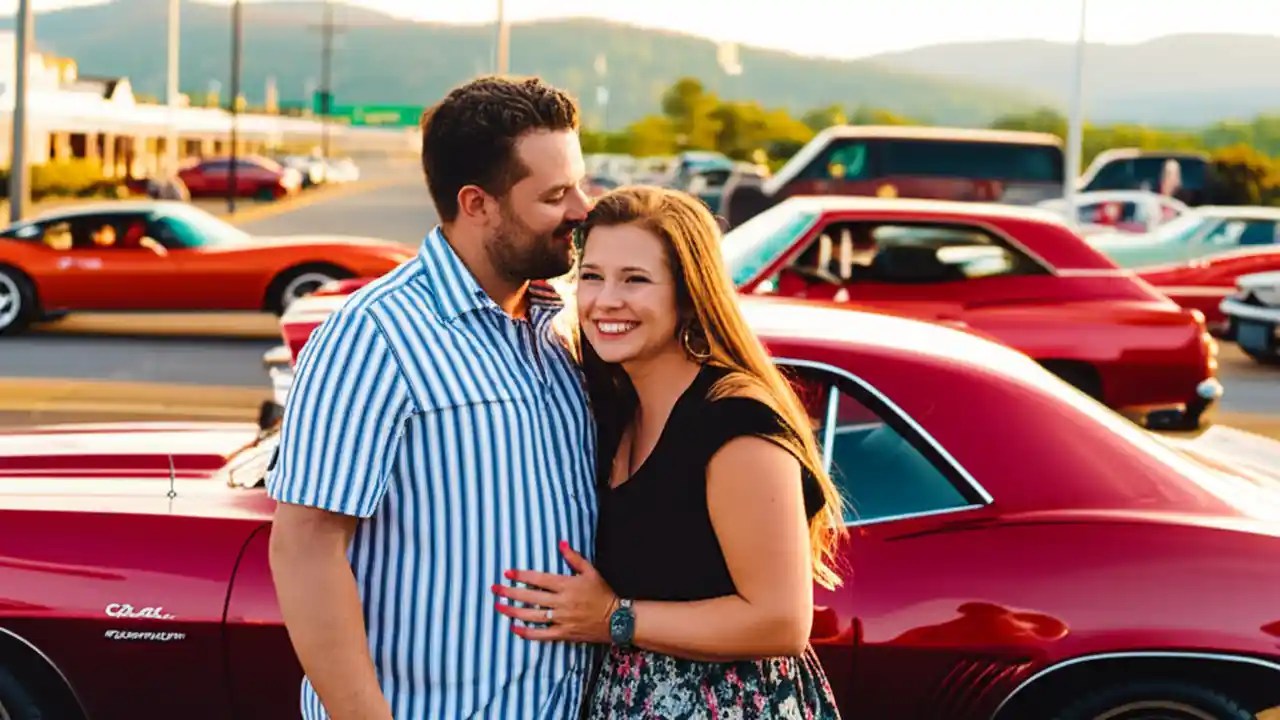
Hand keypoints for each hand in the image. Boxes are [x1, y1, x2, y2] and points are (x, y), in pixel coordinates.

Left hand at [492, 541, 617, 643]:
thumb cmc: (602, 594)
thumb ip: (574, 558)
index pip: (539, 579)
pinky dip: (526, 633)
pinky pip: (541, 635)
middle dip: (510, 592)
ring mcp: (561, 619)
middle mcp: (561, 602)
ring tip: (498, 606)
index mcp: (567, 585)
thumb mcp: (591, 572)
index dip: (521, 575)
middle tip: (495, 589)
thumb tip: (561, 543)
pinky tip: (514, 628)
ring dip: (513, 611)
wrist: (615, 620)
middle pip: (530, 597)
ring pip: (532, 616)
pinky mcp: (563, 633)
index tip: (507, 573)